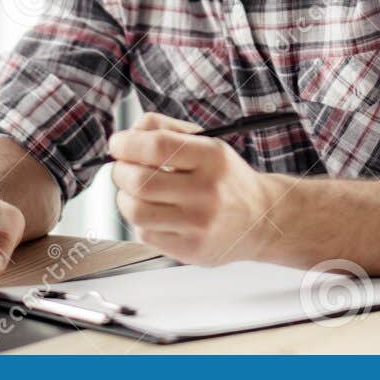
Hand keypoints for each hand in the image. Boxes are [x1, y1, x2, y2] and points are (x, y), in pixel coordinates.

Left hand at [108, 112, 277, 264]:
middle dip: (120, 171)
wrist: (261, 219)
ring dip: (124, 197)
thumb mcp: (207, 143)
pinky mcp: (191, 250)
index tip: (118, 144)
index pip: (157, 146)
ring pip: (136, 211)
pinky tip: (154, 212)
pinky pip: (145, 234)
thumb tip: (128, 134)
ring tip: (134, 191)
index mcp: (213, 158)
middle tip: (122, 167)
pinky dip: (140, 221)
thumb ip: (166, 130)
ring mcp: (199, 224)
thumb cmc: (226, 179)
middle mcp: (207, 192)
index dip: (127, 143)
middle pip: (140, 181)